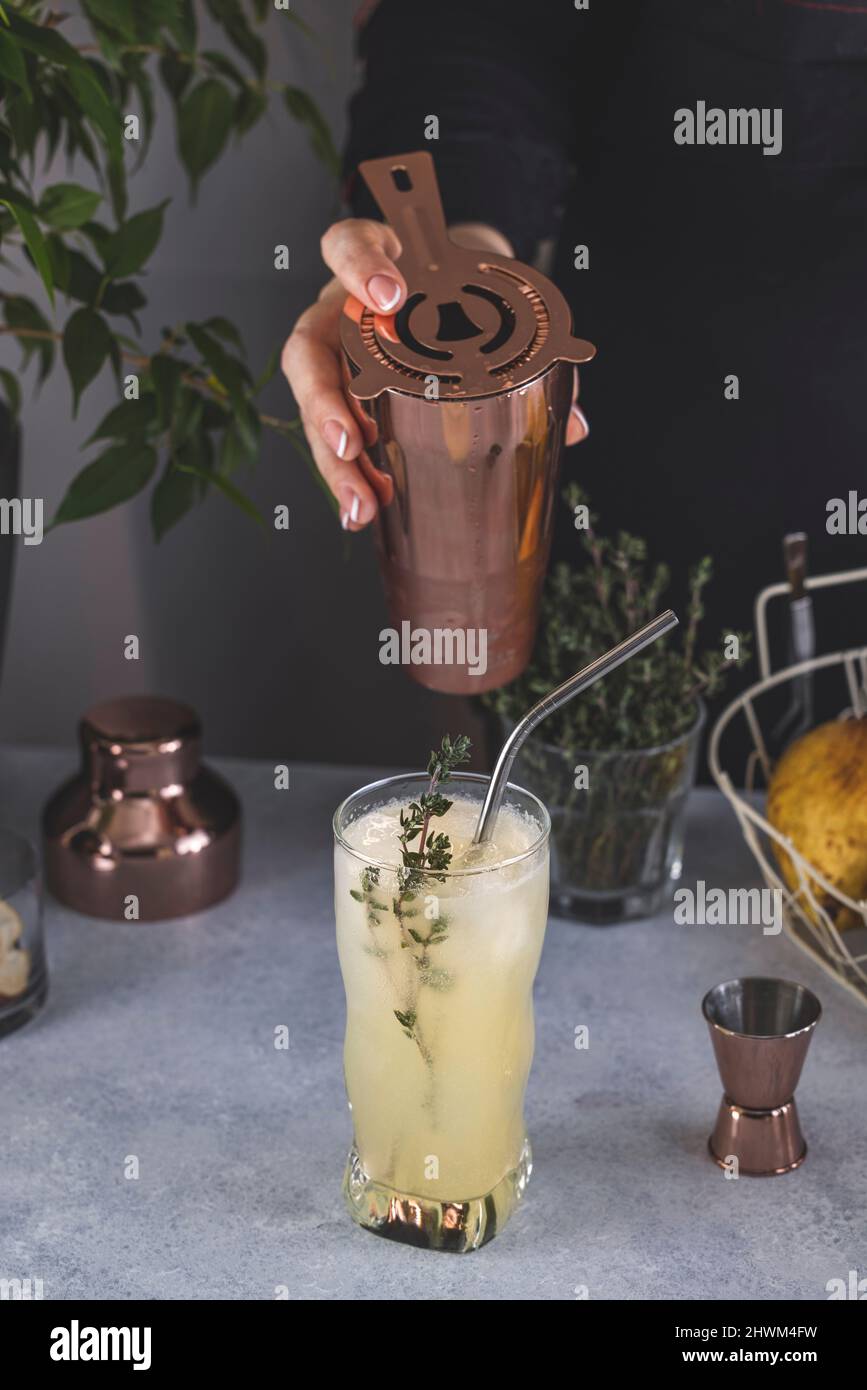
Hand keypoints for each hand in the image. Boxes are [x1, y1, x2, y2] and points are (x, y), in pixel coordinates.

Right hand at [281, 220, 587, 529]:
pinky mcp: (341, 396)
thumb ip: (537, 354)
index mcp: (380, 266)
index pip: (345, 244)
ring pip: (313, 403)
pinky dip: (347, 476)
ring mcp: (334, 353)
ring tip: (360, 502)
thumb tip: (573, 427)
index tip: (389, 296)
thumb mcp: (499, 302)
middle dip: (325, 402)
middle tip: (354, 444)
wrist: (461, 287)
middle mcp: (341, 309)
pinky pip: (331, 435)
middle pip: (308, 348)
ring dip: (332, 459)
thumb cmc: (471, 295)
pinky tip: (364, 510)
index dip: (358, 267)